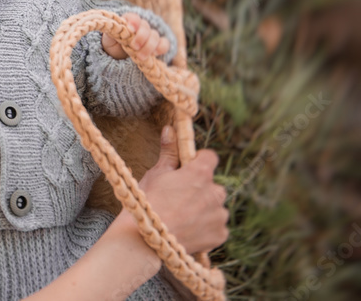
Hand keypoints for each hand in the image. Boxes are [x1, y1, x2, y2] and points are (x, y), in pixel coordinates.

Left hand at [102, 12, 169, 60]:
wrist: (117, 54)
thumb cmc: (113, 43)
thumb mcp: (109, 38)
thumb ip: (111, 33)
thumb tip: (113, 30)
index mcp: (128, 21)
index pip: (134, 17)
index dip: (134, 22)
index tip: (130, 29)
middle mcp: (141, 26)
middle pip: (146, 27)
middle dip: (141, 37)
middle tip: (134, 47)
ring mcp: (150, 35)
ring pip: (155, 36)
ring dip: (149, 46)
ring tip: (141, 56)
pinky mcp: (157, 45)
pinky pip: (164, 44)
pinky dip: (161, 48)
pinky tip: (155, 54)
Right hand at [117, 125, 228, 255]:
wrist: (146, 239)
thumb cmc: (148, 202)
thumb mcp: (156, 174)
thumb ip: (168, 152)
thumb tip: (170, 129)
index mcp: (200, 173)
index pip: (210, 157)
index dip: (198, 162)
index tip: (187, 170)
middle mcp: (215, 192)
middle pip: (213, 185)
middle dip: (201, 190)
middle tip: (179, 198)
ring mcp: (220, 215)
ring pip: (216, 207)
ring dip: (204, 209)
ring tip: (182, 217)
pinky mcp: (221, 234)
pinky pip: (218, 227)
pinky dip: (207, 228)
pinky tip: (188, 230)